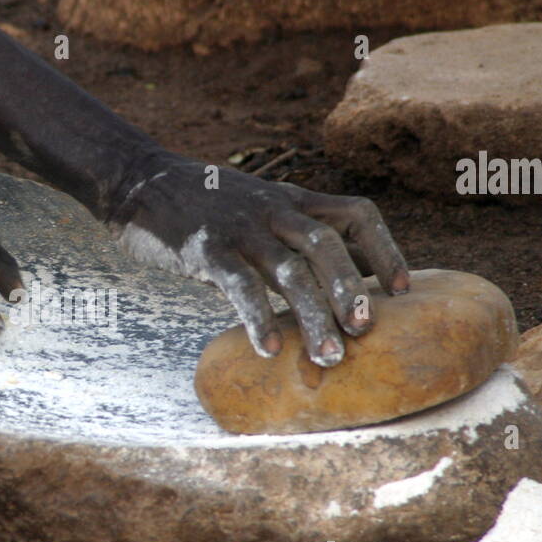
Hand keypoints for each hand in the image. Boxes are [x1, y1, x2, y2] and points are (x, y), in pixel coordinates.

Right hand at [108, 154, 409, 364]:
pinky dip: (258, 319)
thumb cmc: (205, 206)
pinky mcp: (205, 249)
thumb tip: (337, 279)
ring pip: (288, 271)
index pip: (356, 213)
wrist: (139, 183)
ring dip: (313, 317)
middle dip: (349, 289)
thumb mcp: (259, 208)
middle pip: (326, 245)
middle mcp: (273, 210)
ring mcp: (240, 228)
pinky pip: (239, 286)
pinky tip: (268, 349)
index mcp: (292, 199)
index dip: (386, 249)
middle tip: (363, 331)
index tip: (402, 290)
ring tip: (328, 358)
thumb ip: (293, 237)